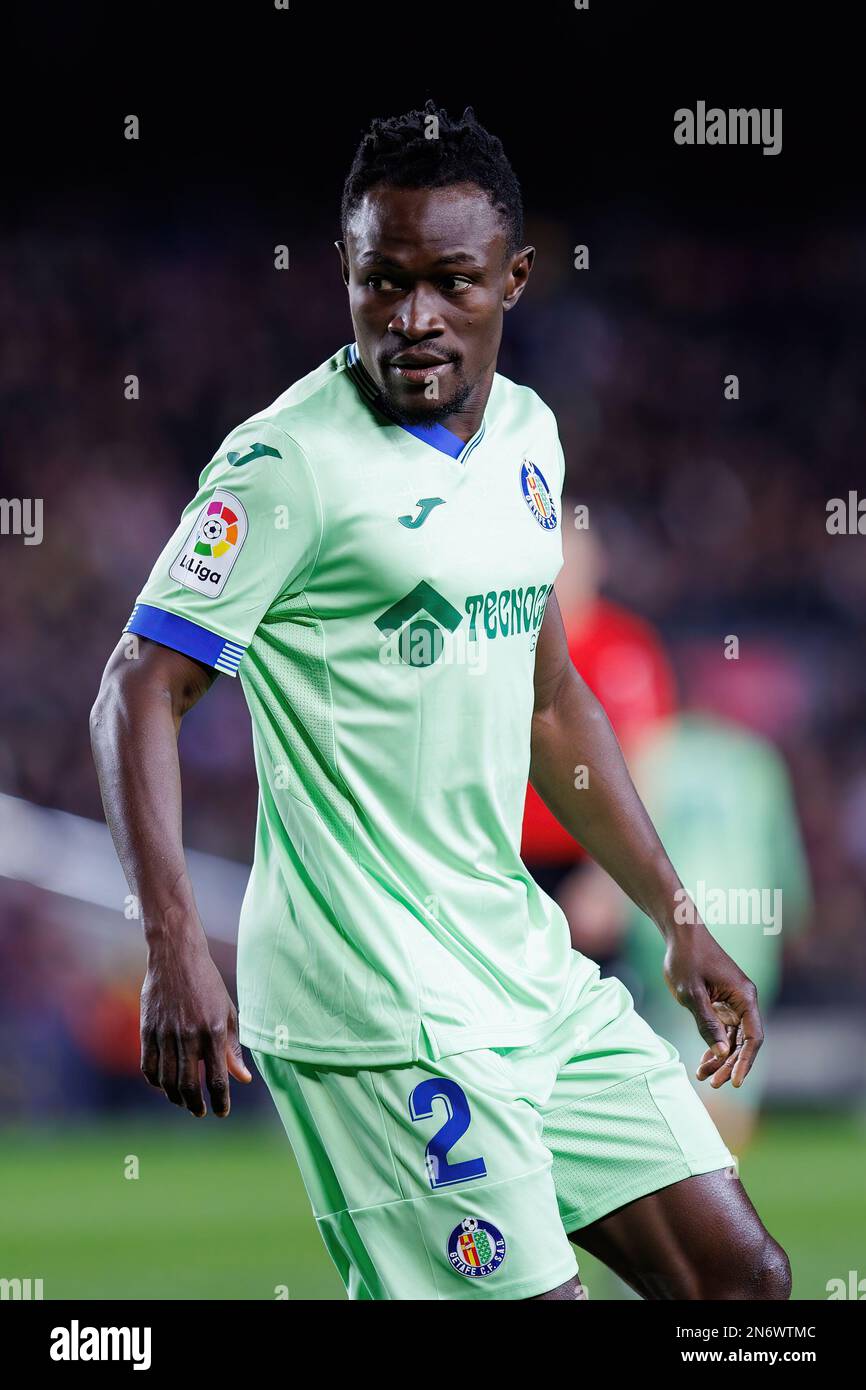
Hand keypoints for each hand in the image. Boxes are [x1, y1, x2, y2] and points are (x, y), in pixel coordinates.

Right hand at [140, 929, 251, 1115]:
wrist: (176, 957)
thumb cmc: (208, 984)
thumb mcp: (228, 1013)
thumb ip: (233, 1048)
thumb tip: (243, 1079)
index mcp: (214, 1031)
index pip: (218, 1079)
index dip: (220, 1102)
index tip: (221, 1113)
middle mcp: (189, 1035)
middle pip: (189, 1086)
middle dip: (196, 1106)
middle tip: (200, 1111)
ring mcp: (166, 1034)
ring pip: (167, 1081)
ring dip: (176, 1097)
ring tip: (184, 1101)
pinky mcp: (147, 1030)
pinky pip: (149, 1067)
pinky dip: (156, 1082)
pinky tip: (165, 1085)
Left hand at [663, 921, 763, 1088]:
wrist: (680, 934)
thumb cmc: (686, 959)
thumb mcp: (692, 994)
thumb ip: (707, 1023)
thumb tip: (722, 1052)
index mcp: (744, 997)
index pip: (753, 1038)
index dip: (746, 1062)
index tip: (736, 1083)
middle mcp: (744, 1000)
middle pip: (744, 1042)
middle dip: (730, 1065)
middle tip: (713, 1084)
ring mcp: (734, 1001)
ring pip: (733, 1038)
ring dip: (720, 1058)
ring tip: (702, 1076)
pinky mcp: (722, 1001)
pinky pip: (723, 1029)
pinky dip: (714, 1044)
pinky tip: (704, 1060)